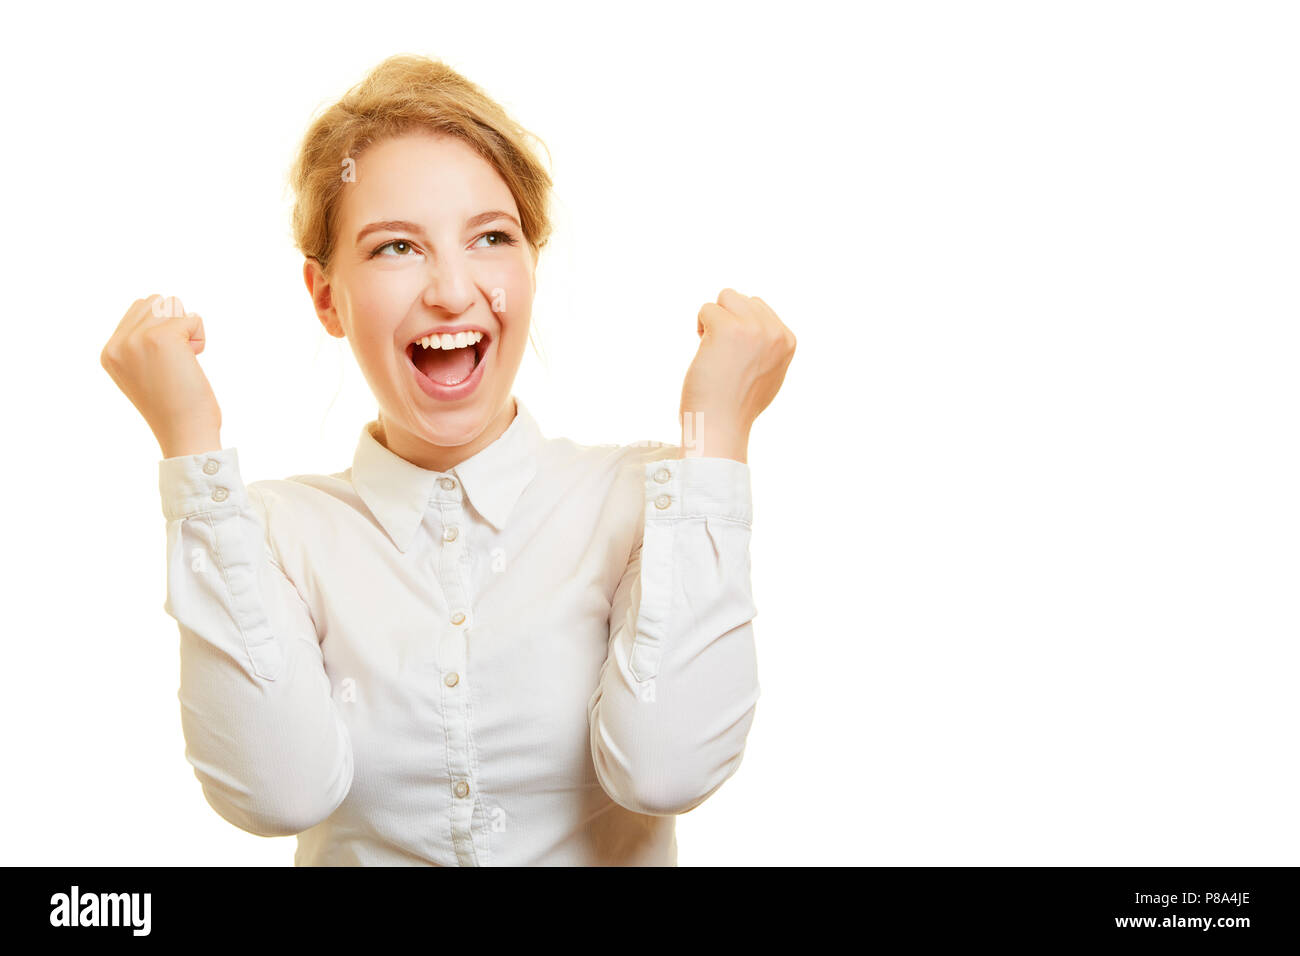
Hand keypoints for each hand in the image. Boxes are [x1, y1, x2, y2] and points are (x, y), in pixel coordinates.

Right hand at [101, 294, 222, 457]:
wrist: (184, 433)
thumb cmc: (174, 407)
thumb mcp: (143, 372)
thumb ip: (139, 343)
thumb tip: (155, 303)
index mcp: (109, 351)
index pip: (139, 309)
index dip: (163, 329)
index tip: (164, 363)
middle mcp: (118, 343)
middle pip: (156, 302)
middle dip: (174, 325)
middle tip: (176, 360)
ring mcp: (137, 339)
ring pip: (173, 306)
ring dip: (187, 330)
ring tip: (183, 361)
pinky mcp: (161, 337)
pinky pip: (194, 319)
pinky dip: (200, 338)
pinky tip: (193, 362)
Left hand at [678, 288, 795, 460]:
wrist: (720, 427)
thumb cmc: (736, 406)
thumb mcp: (767, 374)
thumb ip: (767, 347)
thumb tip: (757, 323)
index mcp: (788, 341)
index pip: (760, 309)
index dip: (740, 328)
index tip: (737, 358)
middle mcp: (775, 333)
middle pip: (742, 299)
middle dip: (727, 319)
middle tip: (722, 353)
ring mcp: (753, 329)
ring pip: (726, 297)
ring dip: (714, 319)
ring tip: (713, 349)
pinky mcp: (728, 329)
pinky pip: (707, 309)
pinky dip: (700, 327)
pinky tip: (704, 352)